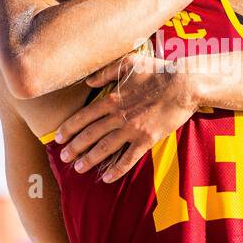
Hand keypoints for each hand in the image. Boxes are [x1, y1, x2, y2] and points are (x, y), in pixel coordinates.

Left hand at [53, 53, 196, 181]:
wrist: (184, 84)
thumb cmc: (158, 71)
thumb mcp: (129, 63)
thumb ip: (105, 71)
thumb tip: (87, 81)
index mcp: (112, 99)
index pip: (83, 116)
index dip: (68, 128)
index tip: (57, 137)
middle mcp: (118, 116)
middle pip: (89, 135)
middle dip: (74, 147)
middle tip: (63, 157)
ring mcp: (132, 129)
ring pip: (105, 148)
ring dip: (89, 160)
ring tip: (78, 169)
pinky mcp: (147, 139)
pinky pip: (129, 158)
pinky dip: (117, 170)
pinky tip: (107, 179)